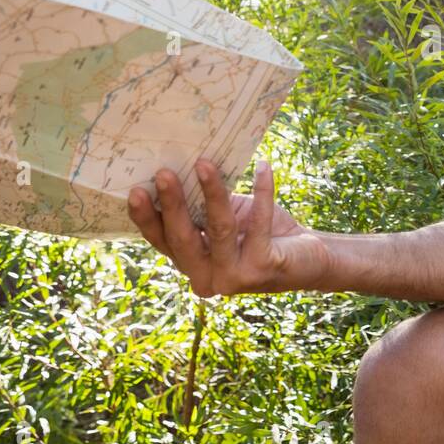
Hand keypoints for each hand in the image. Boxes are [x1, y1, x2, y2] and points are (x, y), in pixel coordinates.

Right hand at [127, 158, 327, 296]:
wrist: (308, 259)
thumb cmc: (261, 234)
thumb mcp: (226, 219)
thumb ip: (202, 208)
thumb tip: (182, 164)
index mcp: (191, 266)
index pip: (163, 241)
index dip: (148, 218)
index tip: (136, 190)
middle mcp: (207, 279)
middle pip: (183, 238)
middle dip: (173, 203)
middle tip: (164, 172)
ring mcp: (235, 278)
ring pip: (219, 229)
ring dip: (212, 192)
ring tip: (205, 163)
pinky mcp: (263, 268)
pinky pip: (259, 223)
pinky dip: (263, 192)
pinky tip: (264, 167)